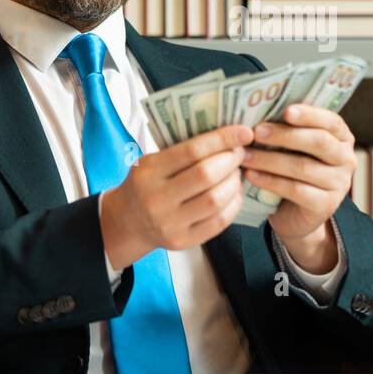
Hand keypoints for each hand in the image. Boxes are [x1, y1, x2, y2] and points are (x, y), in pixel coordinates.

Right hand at [100, 123, 252, 269]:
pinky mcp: (183, 241)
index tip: (244, 132)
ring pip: (216, 200)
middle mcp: (156, 199)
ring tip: (236, 173)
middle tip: (239, 153)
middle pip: (206, 175)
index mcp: (149, 172)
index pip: (192, 151)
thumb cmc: (147, 184)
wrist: (128, 222)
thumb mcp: (152, 161)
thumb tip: (227, 136)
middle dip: (231, 160)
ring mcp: (170, 224)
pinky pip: (219, 222)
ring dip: (234, 182)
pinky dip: (234, 203)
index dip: (223, 139)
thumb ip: (183, 150)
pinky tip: (234, 193)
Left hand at [242, 103, 355, 250]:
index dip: (310, 114)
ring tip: (246, 155)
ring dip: (270, 160)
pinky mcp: (326, 205)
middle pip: (318, 142)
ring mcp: (339, 184)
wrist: (295, 215)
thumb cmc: (292, 172)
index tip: (286, 111)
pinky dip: (270, 181)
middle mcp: (346, 159)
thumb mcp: (294, 148)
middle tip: (257, 132)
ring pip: (303, 167)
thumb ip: (288, 129)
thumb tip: (261, 108)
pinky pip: (296, 190)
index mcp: (342, 138)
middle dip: (285, 135)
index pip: (331, 121)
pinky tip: (251, 175)